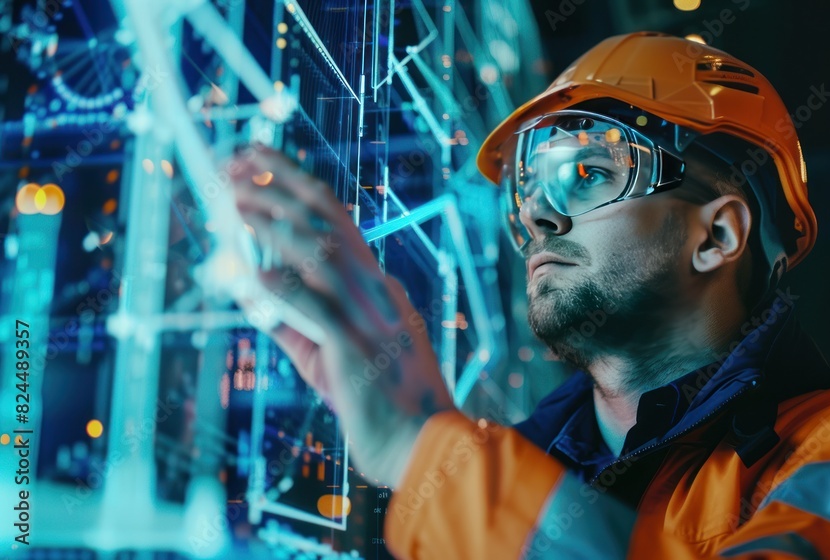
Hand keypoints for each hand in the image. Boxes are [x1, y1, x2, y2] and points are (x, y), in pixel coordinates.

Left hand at [226, 145, 455, 485]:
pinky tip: (252, 270)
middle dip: (280, 182)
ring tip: (234, 198)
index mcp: (378, 288)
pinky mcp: (357, 352)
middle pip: (328, 220)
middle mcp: (377, 292)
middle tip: (236, 160)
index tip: (258, 161)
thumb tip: (248, 289)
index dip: (294, 184)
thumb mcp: (329, 354)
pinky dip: (283, 286)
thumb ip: (291, 320)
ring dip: (275, 222)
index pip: (335, 220)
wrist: (424, 448)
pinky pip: (316, 309)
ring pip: (321, 252)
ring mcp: (370, 318)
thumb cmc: (379, 404)